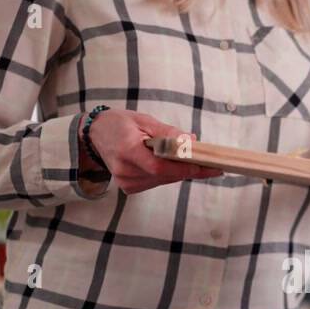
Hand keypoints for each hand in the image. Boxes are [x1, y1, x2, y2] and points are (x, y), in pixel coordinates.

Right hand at [80, 109, 220, 194]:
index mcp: (127, 151)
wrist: (96, 136)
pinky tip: (172, 164)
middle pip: (165, 175)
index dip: (184, 167)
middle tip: (214, 164)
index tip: (206, 165)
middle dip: (190, 169)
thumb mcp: (144, 120)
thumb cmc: (119, 124)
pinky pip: (157, 182)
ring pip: (164, 180)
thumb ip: (167, 133)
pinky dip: (168, 174)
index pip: (160, 166)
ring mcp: (126, 182)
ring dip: (180, 171)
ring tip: (197, 161)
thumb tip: (192, 142)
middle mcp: (125, 171)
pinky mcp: (130, 188)